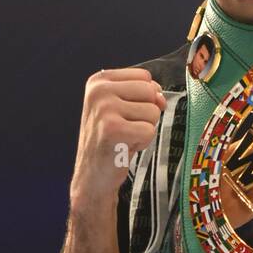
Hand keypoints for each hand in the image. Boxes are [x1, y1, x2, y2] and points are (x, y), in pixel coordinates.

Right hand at [69, 67, 165, 211]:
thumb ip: (143, 95)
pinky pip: (149, 130)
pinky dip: (142, 143)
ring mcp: (104, 109)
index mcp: (99, 80)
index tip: (126, 114)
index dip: (145, 98)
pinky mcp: (113, 129)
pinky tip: (125, 147)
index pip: (144, 76)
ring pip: (153, 111)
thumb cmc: (110, 141)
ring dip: (144, 129)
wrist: (92, 175)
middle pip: (150, 91)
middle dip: (146, 114)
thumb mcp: (120, 108)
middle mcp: (99, 91)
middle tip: (126, 128)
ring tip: (124, 138)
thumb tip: (161, 98)